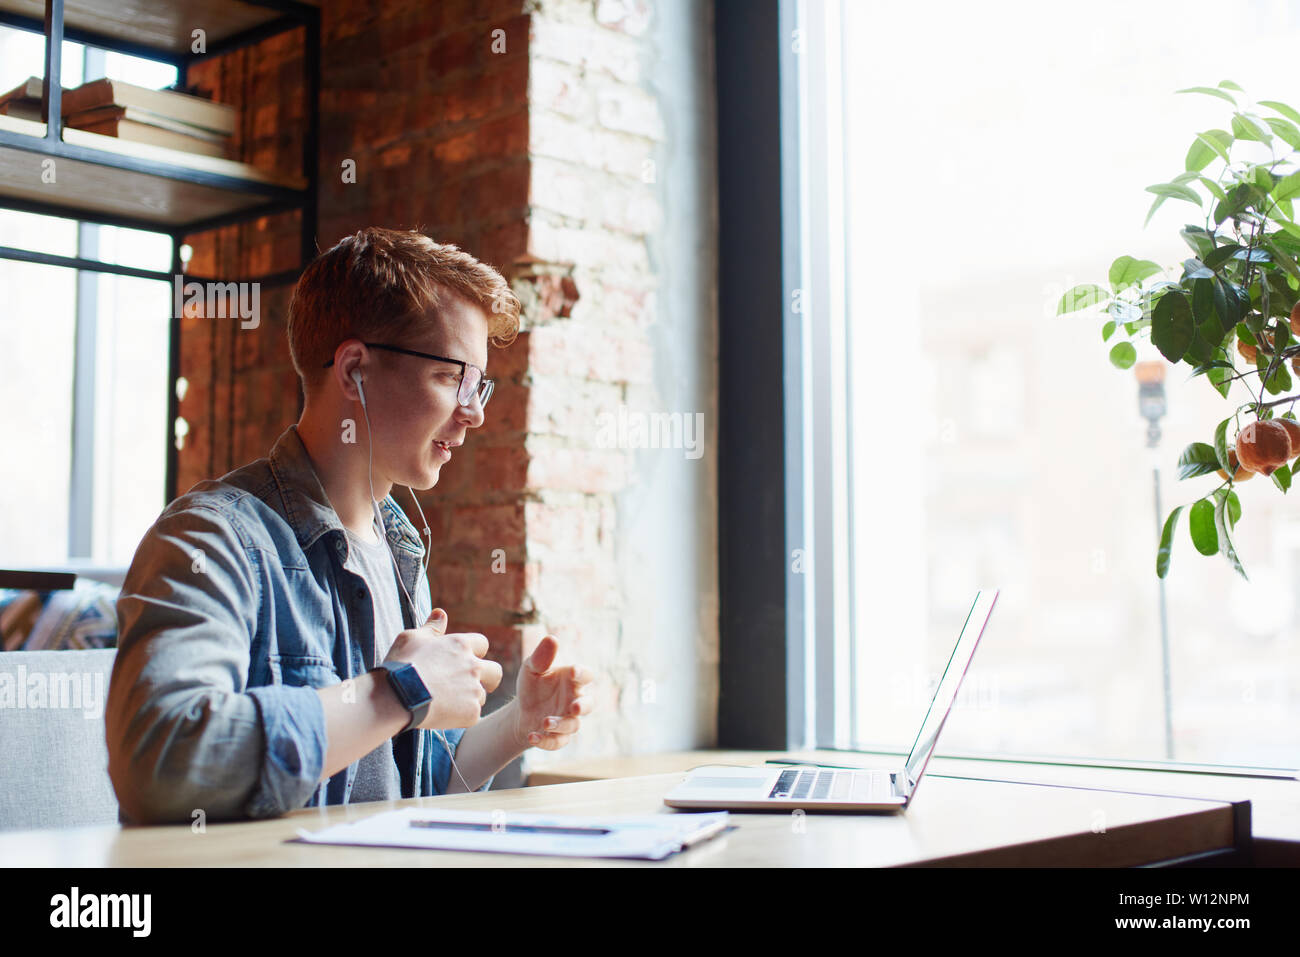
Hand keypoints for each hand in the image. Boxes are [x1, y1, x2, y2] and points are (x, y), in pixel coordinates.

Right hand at [383, 608, 502, 728]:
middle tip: (471, 685)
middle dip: (487, 678)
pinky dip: (461, 717)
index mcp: (461, 645)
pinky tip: (443, 715)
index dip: (474, 652)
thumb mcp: (412, 638)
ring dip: (469, 699)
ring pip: (481, 696)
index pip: (482, 644)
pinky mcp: (471, 713)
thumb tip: (441, 613)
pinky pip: (472, 715)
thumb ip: (431, 627)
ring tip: (446, 703)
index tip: (463, 660)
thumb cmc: (402, 665)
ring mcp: (474, 690)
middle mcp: (473, 666)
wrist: (398, 696)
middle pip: (496, 672)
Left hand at [513, 635, 592, 750]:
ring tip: (545, 722)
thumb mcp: (532, 669)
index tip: (574, 672)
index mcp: (572, 680)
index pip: (586, 675)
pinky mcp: (559, 736)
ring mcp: (569, 719)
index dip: (582, 674)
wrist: (521, 710)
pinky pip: (558, 742)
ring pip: (573, 725)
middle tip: (574, 707)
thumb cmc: (533, 684)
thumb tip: (552, 638)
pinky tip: (532, 736)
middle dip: (583, 706)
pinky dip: (547, 741)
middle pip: (589, 704)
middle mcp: (575, 699)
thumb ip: (541, 657)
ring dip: (560, 725)